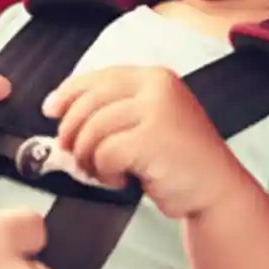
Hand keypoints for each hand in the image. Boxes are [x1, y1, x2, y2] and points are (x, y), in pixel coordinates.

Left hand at [43, 66, 248, 218]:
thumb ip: (112, 109)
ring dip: (89, 157)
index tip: (51, 110)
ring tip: (104, 171)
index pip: (97, 77)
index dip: (67, 93)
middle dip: (72, 133)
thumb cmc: (178, 161)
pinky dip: (106, 172)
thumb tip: (59, 110)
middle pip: (89, 103)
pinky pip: (106, 153)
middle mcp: (157, 87)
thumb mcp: (147, 121)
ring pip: (93, 129)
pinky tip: (121, 179)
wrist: (217, 191)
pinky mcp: (153, 139)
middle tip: (74, 155)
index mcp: (154, 77)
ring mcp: (157, 111)